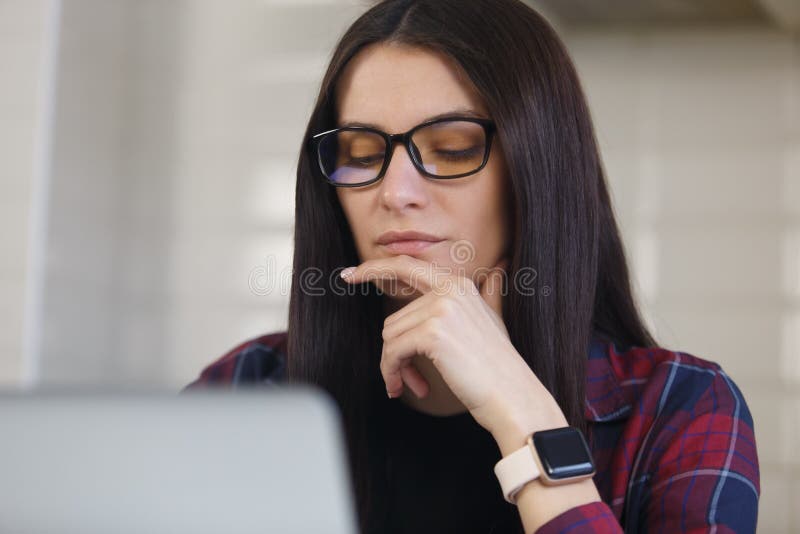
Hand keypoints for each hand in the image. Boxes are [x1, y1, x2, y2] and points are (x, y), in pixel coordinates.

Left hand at [339, 254, 563, 436]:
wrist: (511, 396)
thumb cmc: (498, 365)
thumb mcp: (494, 320)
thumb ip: (489, 294)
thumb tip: (498, 270)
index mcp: (458, 284)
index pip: (405, 267)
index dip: (374, 268)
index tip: (348, 275)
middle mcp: (449, 290)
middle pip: (394, 320)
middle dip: (396, 353)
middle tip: (407, 379)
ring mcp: (441, 309)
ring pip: (390, 338)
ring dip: (396, 367)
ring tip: (415, 385)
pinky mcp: (432, 333)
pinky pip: (392, 352)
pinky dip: (393, 373)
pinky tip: (409, 388)